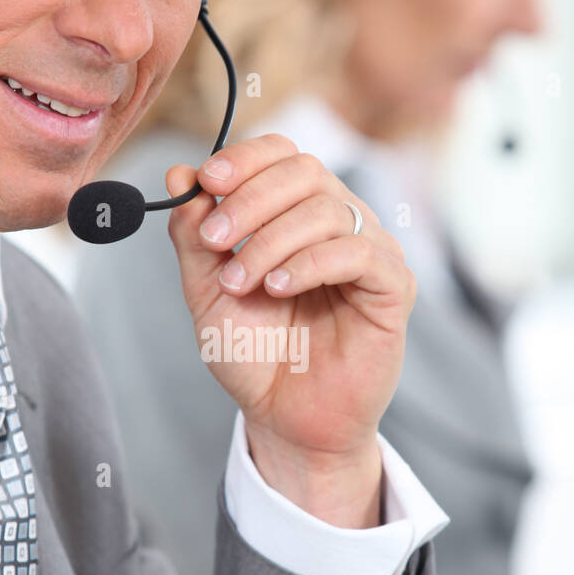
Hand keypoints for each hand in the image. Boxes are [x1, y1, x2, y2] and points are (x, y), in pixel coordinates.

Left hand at [165, 133, 415, 525]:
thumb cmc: (255, 356)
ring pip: (327, 210)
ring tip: (241, 283)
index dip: (246, 158)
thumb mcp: (208, 291)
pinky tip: (278, 288)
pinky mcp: (394, 287)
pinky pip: (358, 252)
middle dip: (251, 199)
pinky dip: (309, 263)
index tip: (207, 180)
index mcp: (298, 214)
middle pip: (305, 171)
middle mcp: (340, 224)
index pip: (284, 155)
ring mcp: (372, 252)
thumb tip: (180, 174)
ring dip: (271, 241)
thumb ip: (194, 235)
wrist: (286, 420)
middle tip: (216, 239)